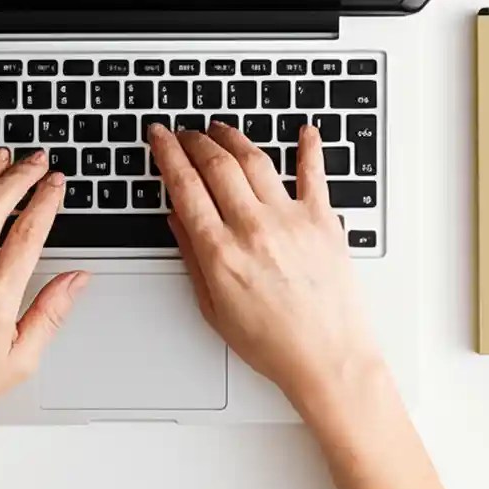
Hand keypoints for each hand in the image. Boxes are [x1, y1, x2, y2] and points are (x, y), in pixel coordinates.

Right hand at [149, 122, 382, 407]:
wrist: (328, 359)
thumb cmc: (273, 344)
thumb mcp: (214, 309)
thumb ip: (192, 258)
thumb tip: (177, 220)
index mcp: (221, 253)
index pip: (185, 186)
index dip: (167, 154)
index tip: (160, 136)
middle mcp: (254, 229)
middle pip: (217, 165)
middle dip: (195, 140)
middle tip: (186, 132)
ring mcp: (291, 221)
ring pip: (256, 160)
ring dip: (234, 138)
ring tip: (221, 129)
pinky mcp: (324, 221)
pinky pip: (314, 174)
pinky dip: (310, 148)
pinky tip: (305, 132)